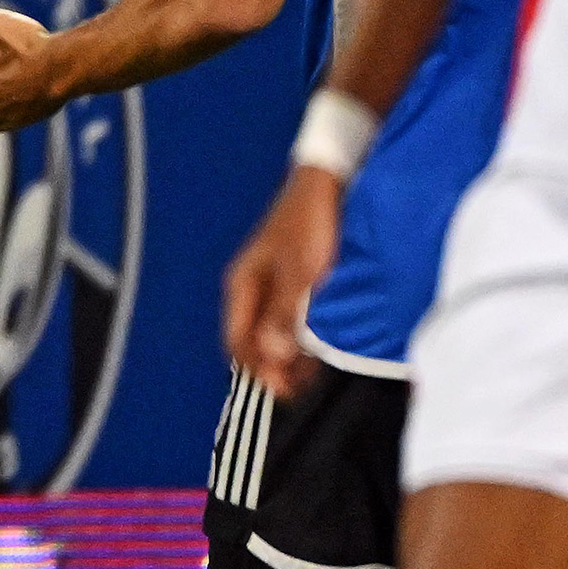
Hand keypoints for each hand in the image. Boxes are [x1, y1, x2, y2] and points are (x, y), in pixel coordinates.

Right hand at [222, 166, 343, 398]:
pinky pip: (291, 319)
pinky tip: (322, 348)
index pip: (237, 340)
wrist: (330, 178)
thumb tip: (271, 357)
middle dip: (272, 367)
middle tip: (298, 390)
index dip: (257, 369)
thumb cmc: (312, 222)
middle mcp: (253, 288)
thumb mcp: (302, 270)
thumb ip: (284, 313)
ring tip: (312, 376)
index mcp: (243, 284)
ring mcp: (274, 284)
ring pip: (273, 331)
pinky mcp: (296, 280)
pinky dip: (302, 337)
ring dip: (289, 354)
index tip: (283, 390)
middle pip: (253, 340)